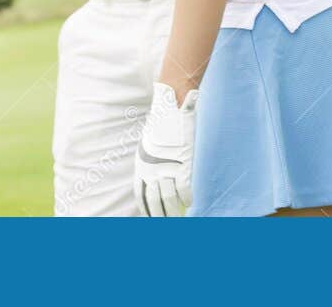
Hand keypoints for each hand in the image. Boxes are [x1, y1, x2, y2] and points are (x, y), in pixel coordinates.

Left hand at [135, 82, 196, 215]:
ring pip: (170, 199)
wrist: (171, 105)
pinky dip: (188, 197)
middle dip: (160, 217)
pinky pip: (185, 188)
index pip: (140, 196)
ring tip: (179, 220)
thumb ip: (151, 159)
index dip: (145, 210)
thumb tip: (155, 175)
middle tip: (165, 226)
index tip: (148, 220)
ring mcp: (167, 167)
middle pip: (155, 202)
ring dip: (174, 212)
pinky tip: (190, 202)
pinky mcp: (183, 164)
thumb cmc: (162, 121)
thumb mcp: (149, 141)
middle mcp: (152, 169)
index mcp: (142, 165)